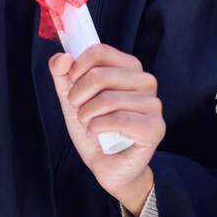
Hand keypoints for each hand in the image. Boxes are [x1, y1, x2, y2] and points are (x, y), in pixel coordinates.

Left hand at [47, 45, 165, 216]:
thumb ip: (63, 75)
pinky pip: (119, 120)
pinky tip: (98, 134)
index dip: (77, 67)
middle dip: (78, 96)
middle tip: (79, 111)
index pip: (99, 51)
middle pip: (99, 75)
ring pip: (107, 99)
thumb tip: (61, 57)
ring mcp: (153, 104)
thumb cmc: (95, 129)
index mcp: (129, 67)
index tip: (70, 83)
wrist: (108, 166)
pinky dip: (99, 128)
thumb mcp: (73, 100)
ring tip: (89, 125)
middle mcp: (146, 81)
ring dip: (87, 116)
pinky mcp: (155, 127)